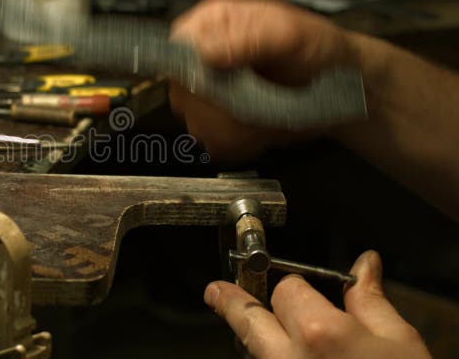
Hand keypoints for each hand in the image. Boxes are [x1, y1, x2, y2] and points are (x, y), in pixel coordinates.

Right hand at [168, 0, 361, 161]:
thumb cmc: (320, 51)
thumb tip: (208, 52)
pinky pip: (209, 140)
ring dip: (234, 129)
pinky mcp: (214, 117)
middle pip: (184, 91)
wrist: (341, 86)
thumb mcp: (291, 35)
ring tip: (267, 117)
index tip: (223, 90)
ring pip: (196, 121)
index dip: (196, 74)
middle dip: (223, 108)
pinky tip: (260, 129)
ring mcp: (206, 89)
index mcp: (213, 22)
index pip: (177, 50)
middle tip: (259, 105)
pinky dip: (237, 143)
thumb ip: (250, 39)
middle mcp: (203, 54)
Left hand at [204, 251, 430, 358]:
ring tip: (239, 319)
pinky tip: (283, 354)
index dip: (295, 287)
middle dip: (234, 303)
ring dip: (253, 338)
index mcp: (320, 334)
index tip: (295, 289)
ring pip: (253, 351)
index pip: (287, 291)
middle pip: (248, 321)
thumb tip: (364, 266)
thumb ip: (370, 302)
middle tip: (216, 292)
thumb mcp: (400, 343)